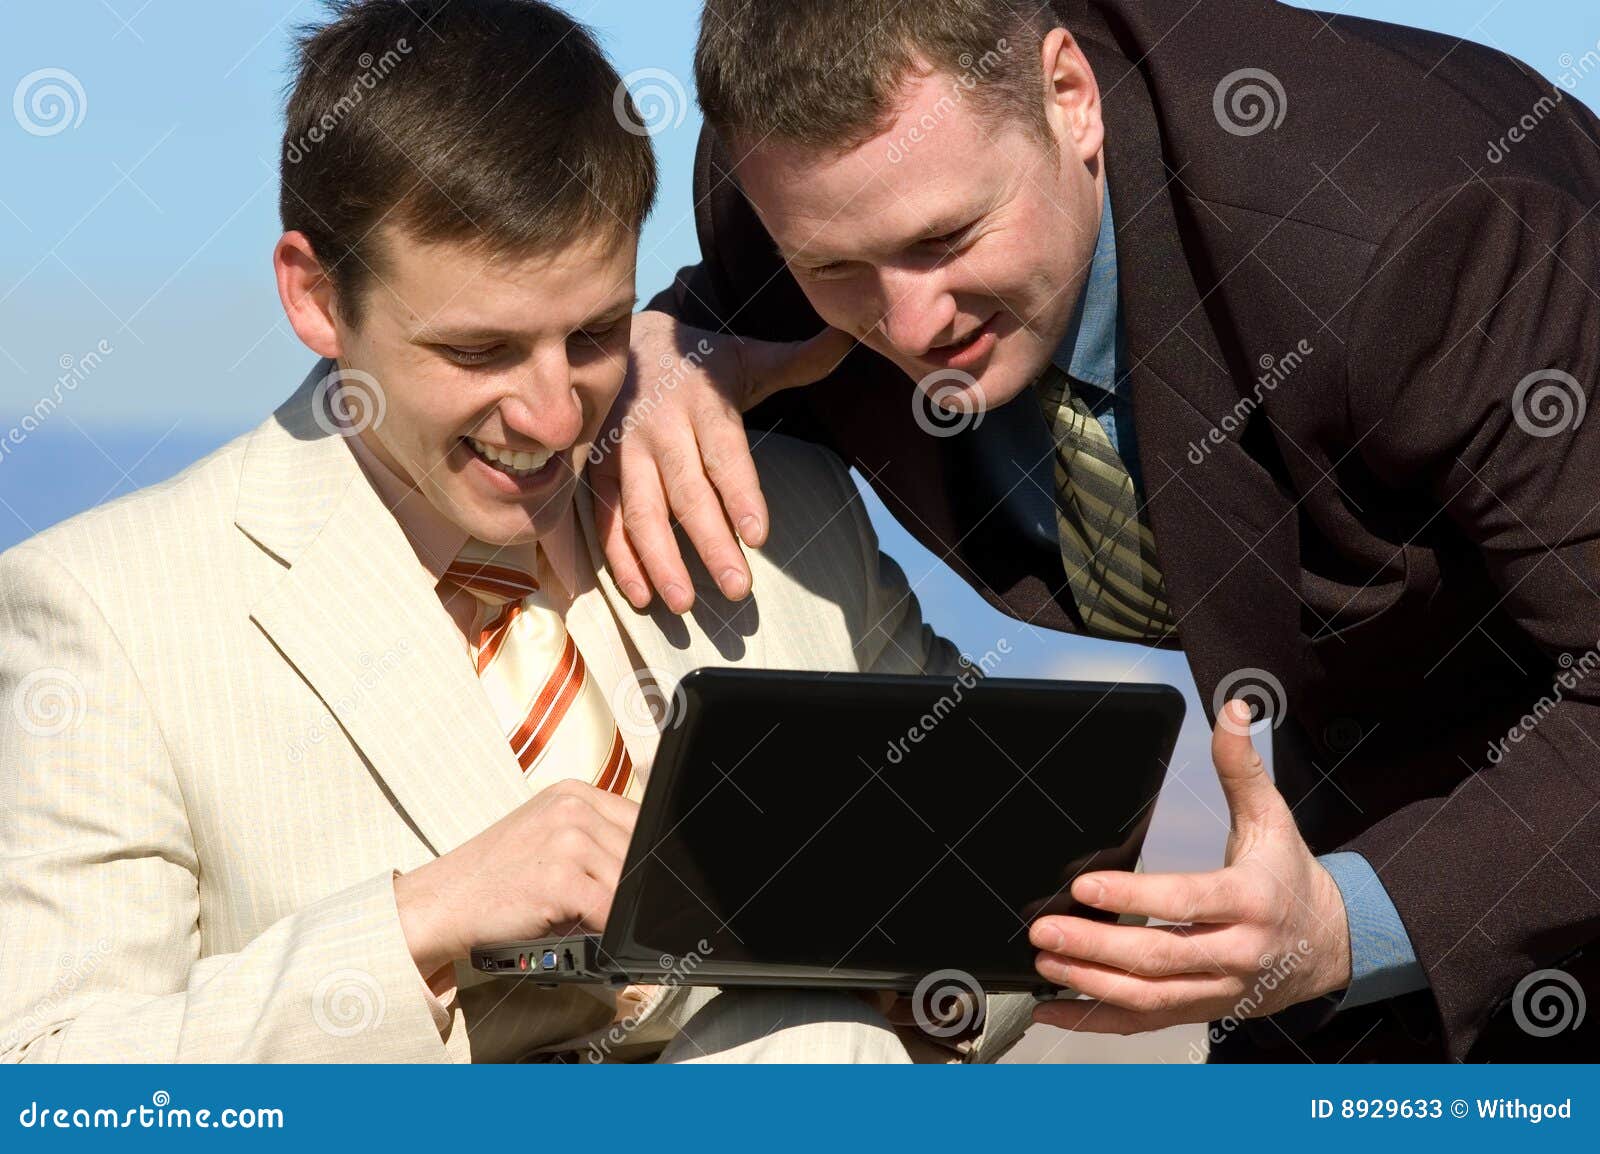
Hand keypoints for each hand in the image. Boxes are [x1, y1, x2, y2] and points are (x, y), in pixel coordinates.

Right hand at [393, 780, 638, 981]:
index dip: (645, 857)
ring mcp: (567, 839)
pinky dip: (605, 929)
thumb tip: (646, 867)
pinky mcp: (560, 878)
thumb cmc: (494, 878)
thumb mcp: (546, 837)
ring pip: (627, 884)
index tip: (644, 881)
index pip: (640, 820)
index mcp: (573, 793)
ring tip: (583, 920)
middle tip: (601, 911)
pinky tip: (585, 933)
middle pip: (638, 853)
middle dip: (629, 889)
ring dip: (614, 911)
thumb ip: (592, 838)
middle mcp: (572, 808)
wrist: (441, 902)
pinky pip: (609, 909)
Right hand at [592, 310, 853, 612]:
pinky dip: (620, 560)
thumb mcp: (744, 357)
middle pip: (687, 493)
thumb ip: (796, 360)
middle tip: (738, 589)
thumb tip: (849, 338)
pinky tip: (641, 596)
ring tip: (685, 603)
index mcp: (702, 402)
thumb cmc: (698, 363)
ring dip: (661, 561)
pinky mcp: (598, 470)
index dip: (741, 493)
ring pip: (642, 512)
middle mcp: (660, 427)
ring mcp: (624, 451)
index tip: (758, 535)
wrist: (622, 341)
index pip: (725, 453)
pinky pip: (606, 519)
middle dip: (711, 543)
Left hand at [1028, 699, 1352, 1034]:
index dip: (1135, 897)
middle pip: (1160, 957)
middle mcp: (1237, 952)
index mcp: (1251, 900)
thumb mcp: (1272, 817)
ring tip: (1045, 963)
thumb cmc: (1289, 875)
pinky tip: (1056, 1009)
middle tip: (1045, 931)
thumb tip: (1232, 709)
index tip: (1085, 885)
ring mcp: (1219, 988)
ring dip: (1091, 985)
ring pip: (1151, 998)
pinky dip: (1099, 1020)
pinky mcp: (1202, 1008)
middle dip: (1096, 947)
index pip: (1187, 901)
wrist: (1330, 943)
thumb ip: (1241, 767)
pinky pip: (1148, 1022)